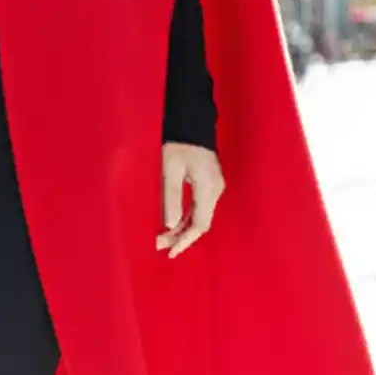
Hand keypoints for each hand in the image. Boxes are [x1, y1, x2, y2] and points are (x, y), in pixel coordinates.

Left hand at [157, 142, 224, 258]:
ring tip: (162, 238)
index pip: (200, 224)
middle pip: (201, 223)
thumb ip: (170, 198)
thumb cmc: (178, 144)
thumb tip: (169, 225)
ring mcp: (214, 187)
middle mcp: (215, 191)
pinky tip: (172, 223)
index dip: (185, 240)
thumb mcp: (170, 171)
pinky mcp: (209, 184)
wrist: (191, 123)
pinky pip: (199, 207)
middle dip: (181, 237)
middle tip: (160, 246)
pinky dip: (186, 217)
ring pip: (200, 216)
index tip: (170, 252)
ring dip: (182, 228)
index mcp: (208, 188)